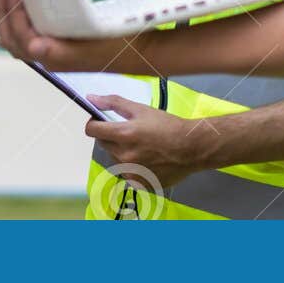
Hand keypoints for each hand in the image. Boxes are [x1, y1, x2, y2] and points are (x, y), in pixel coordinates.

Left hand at [0, 0, 151, 72]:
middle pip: (14, 40)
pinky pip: (24, 41)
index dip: (13, 13)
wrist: (135, 51)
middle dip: (4, 12)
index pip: (23, 37)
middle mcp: (49, 59)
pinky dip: (12, 26)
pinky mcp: (54, 49)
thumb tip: (34, 47)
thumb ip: (63, 46)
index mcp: (56, 57)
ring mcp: (50, 55)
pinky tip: (9, 12)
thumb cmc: (117, 40)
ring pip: (16, 43)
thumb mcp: (95, 36)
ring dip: (4, 20)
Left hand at [85, 96, 212, 190]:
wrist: (192, 148)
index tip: (100, 121)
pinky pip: (127, 173)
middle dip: (110, 136)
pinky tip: (147, 159)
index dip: (94, 123)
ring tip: (142, 146)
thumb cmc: (167, 126)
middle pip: (103, 144)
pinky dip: (133, 166)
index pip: (92, 131)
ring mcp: (132, 173)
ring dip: (121, 152)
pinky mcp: (140, 183)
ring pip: (115, 159)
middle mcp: (124, 156)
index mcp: (123, 136)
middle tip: (128, 132)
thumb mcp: (141, 109)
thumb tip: (91, 98)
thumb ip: (114, 103)